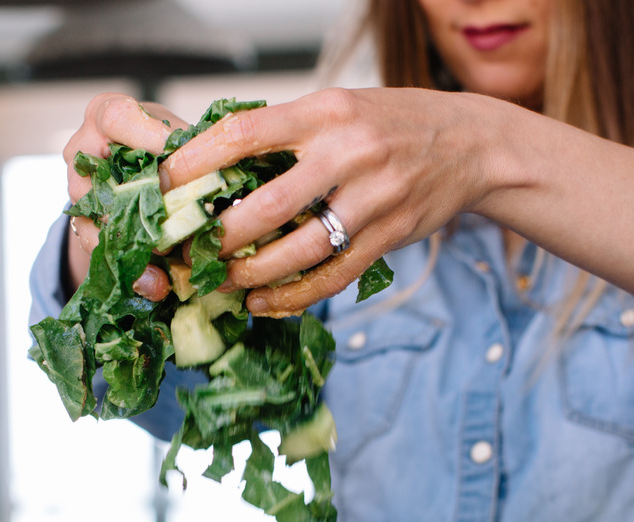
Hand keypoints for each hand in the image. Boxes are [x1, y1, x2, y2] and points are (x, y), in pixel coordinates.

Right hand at [63, 93, 188, 300]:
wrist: (143, 172)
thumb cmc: (166, 145)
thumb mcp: (179, 137)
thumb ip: (194, 151)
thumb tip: (229, 179)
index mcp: (107, 116)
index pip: (115, 118)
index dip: (143, 136)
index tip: (173, 153)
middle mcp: (83, 151)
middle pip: (98, 177)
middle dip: (138, 207)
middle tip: (169, 225)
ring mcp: (79, 192)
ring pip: (96, 223)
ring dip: (133, 251)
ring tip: (163, 277)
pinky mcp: (85, 228)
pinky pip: (103, 253)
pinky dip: (133, 273)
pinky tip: (156, 288)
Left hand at [160, 88, 496, 315]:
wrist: (470, 142)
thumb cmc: (390, 122)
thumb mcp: (337, 106)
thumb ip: (284, 132)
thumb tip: (210, 163)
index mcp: (324, 111)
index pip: (244, 134)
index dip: (197, 164)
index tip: (163, 186)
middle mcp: (349, 152)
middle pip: (267, 204)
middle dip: (219, 236)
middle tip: (187, 251)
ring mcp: (373, 197)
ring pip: (299, 249)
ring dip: (252, 274)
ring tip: (222, 283)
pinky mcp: (389, 235)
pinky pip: (332, 275)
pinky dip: (294, 295)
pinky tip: (264, 303)